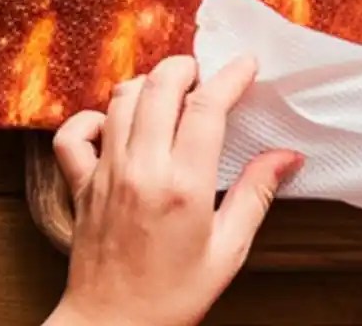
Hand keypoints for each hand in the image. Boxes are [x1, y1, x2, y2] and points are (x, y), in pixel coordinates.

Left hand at [44, 55, 302, 325]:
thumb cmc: (172, 296)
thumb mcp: (229, 249)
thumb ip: (256, 194)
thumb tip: (287, 157)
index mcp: (184, 186)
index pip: (206, 107)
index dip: (230, 76)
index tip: (246, 64)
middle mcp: (141, 170)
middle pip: (159, 86)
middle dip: (187, 67)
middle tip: (207, 75)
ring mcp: (105, 174)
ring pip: (120, 99)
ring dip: (149, 84)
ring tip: (171, 94)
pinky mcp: (80, 184)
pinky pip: (74, 132)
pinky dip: (94, 117)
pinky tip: (116, 125)